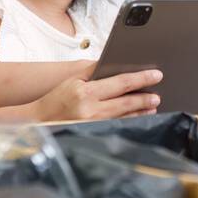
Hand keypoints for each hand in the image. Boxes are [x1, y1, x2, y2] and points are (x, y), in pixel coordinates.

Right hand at [34, 69, 161, 121]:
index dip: (141, 79)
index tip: (156, 75)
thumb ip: (93, 70)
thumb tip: (114, 63)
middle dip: (145, 98)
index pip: (120, 83)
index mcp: (85, 92)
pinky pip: (117, 127)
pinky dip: (129, 121)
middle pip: (126, 102)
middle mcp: (90, 110)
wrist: (39, 121)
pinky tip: (137, 118)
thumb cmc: (56, 99)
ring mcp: (93, 125)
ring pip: (124, 117)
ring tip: (152, 106)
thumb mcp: (72, 79)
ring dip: (140, 112)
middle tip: (157, 95)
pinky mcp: (93, 135)